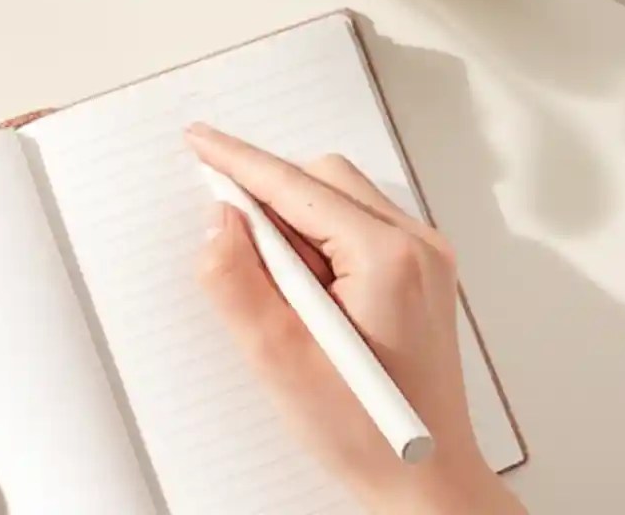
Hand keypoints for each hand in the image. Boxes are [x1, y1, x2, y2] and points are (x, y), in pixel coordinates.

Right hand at [187, 124, 524, 514]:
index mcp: (388, 258)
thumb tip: (221, 220)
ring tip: (279, 295)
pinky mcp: (419, 276)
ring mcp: (424, 259)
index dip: (239, 162)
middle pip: (322, 181)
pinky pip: (356, 228)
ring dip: (294, 226)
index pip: (295, 186)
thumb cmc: (367, 432)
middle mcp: (416, 246)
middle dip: (269, 199)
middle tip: (234, 248)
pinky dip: (318, 244)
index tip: (200, 142)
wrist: (424, 480)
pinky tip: (305, 298)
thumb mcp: (279, 358)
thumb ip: (237, 279)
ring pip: (339, 201)